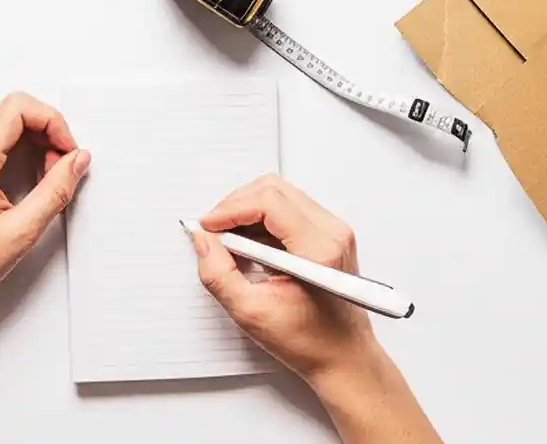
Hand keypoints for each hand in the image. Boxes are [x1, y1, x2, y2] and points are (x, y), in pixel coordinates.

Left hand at [0, 92, 90, 326]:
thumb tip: (76, 161)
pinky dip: (13, 146)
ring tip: (43, 175)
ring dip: (30, 138)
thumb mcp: (19, 233)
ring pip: (0, 118)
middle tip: (58, 166)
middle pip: (11, 108)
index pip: (18, 108)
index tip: (67, 151)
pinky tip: (23, 176)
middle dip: (45, 130)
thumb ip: (54, 191)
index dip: (53, 122)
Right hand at [189, 175, 373, 381]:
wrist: (344, 357)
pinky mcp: (330, 235)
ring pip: (282, 195)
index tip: (208, 226)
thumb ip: (218, 274)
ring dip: (249, 210)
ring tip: (230, 239)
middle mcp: (333, 233)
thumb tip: (202, 240)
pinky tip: (249, 245)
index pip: (268, 202)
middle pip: (274, 189)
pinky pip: (290, 209)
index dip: (230, 209)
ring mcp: (334, 231)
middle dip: (237, 204)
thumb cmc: (310, 342)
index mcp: (319, 251)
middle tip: (214, 230)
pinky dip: (263, 220)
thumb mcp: (251, 313)